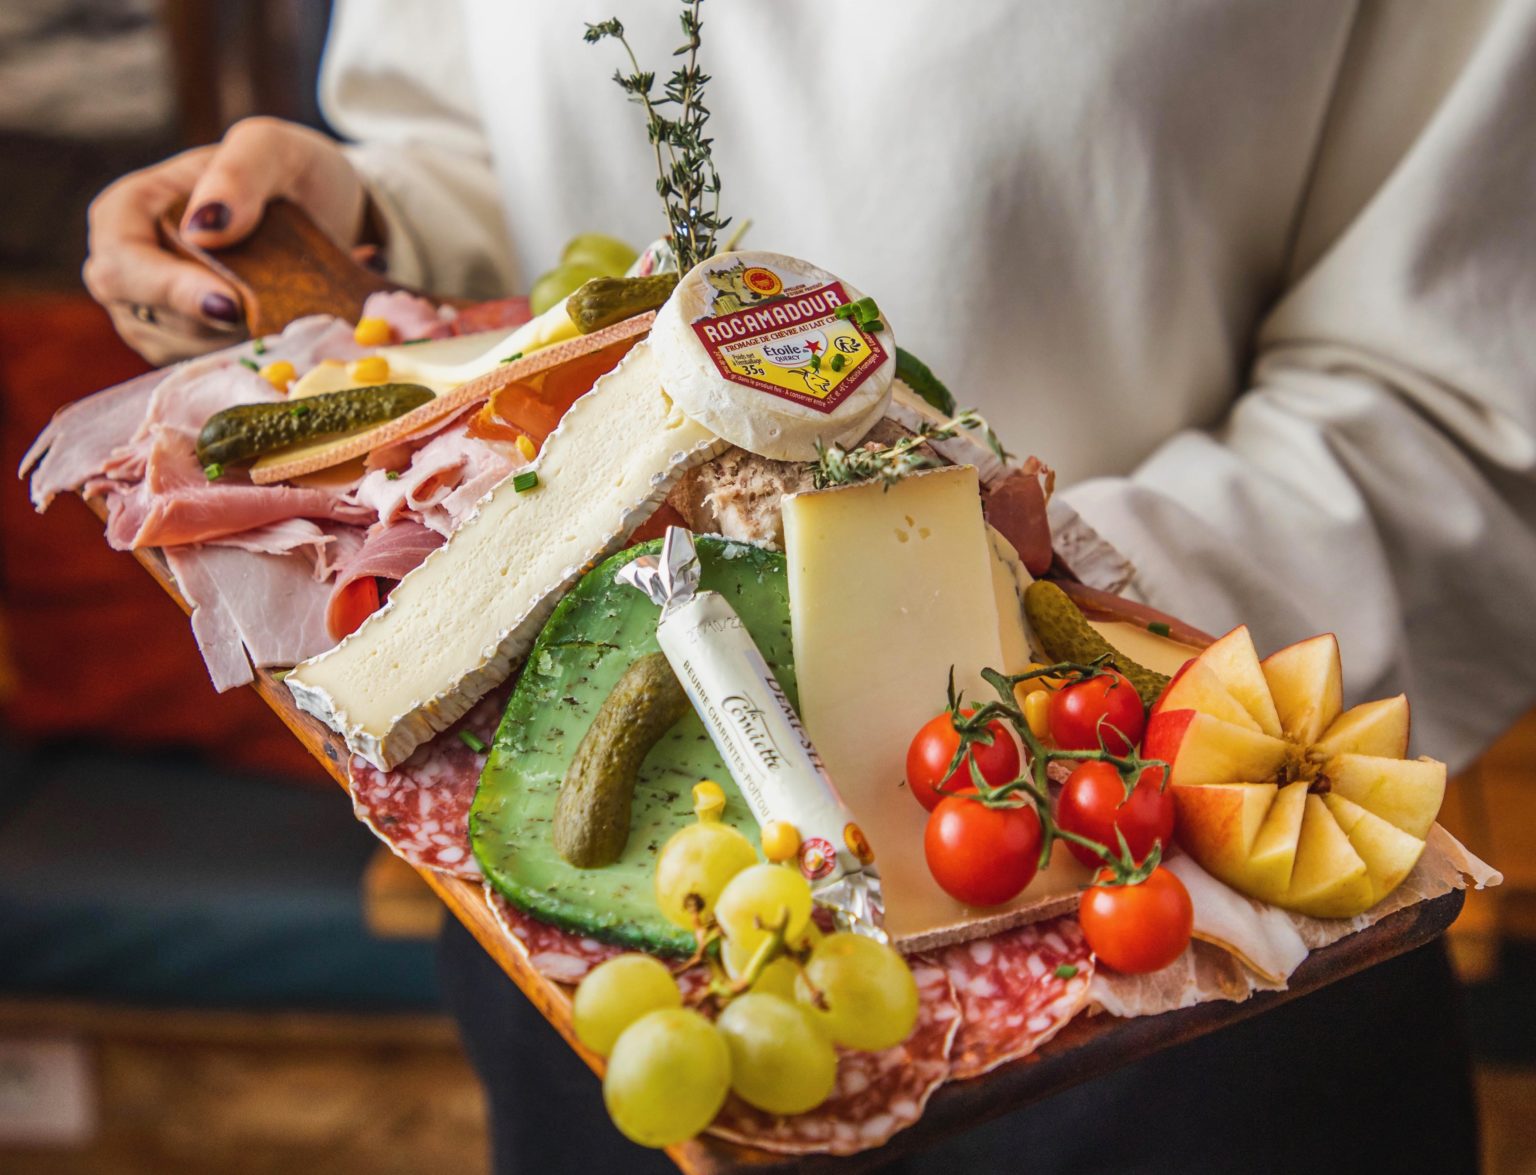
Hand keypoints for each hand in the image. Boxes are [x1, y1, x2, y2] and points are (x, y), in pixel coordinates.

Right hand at [83, 117, 367, 365]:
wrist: (329, 211)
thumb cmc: (290, 171)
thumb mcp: (272, 148)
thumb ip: (240, 172)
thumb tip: (206, 227)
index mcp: (129, 211)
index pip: (122, 263)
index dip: (169, 289)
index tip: (230, 304)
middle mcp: (132, 266)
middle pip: (147, 317)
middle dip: (211, 324)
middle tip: (272, 317)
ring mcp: (160, 312)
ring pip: (184, 351)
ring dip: (240, 343)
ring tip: (292, 309)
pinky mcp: (197, 344)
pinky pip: (215, 367)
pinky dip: (258, 354)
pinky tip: (293, 326)